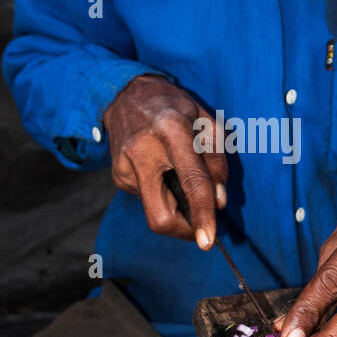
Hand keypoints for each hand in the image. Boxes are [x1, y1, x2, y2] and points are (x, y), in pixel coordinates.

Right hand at [102, 75, 226, 247]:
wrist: (125, 94)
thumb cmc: (174, 106)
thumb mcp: (207, 121)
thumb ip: (218, 161)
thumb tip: (219, 202)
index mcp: (171, 130)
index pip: (191, 181)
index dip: (202, 215)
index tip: (208, 242)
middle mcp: (143, 151)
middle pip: (160, 215)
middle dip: (183, 230)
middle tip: (201, 225)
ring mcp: (125, 167)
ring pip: (155, 211)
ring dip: (175, 207)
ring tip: (179, 178)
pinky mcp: (117, 176)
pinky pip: (148, 199)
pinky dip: (162, 194)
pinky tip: (162, 171)